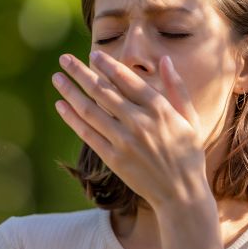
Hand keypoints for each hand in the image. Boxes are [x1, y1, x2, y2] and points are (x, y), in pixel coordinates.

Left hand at [52, 51, 211, 209]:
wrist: (180, 194)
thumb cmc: (188, 153)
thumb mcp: (190, 118)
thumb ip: (177, 88)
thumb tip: (166, 60)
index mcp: (160, 109)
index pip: (127, 80)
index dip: (108, 65)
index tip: (94, 55)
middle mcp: (140, 122)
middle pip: (103, 91)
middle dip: (81, 72)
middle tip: (64, 59)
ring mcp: (124, 141)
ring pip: (90, 110)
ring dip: (71, 92)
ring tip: (57, 78)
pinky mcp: (113, 158)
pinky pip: (88, 134)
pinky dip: (72, 119)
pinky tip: (61, 106)